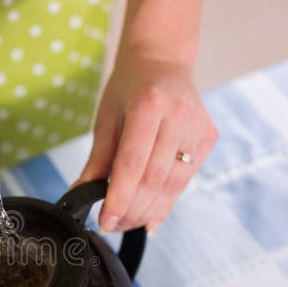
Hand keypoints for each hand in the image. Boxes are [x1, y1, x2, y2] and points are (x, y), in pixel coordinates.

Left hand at [75, 54, 217, 233]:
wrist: (163, 60)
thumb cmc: (128, 88)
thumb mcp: (106, 118)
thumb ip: (97, 160)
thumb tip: (78, 195)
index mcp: (150, 105)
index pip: (133, 163)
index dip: (119, 197)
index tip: (106, 221)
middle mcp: (180, 116)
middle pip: (154, 179)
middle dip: (132, 210)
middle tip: (112, 226)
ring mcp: (199, 128)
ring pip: (172, 186)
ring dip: (148, 211)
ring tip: (126, 223)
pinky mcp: (209, 138)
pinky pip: (184, 180)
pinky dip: (165, 202)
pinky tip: (148, 217)